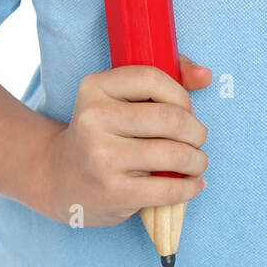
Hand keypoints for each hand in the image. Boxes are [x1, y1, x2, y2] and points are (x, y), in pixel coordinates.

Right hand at [38, 54, 210, 226]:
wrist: (61, 177)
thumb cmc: (106, 131)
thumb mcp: (123, 97)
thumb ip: (168, 78)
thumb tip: (205, 75)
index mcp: (95, 87)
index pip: (153, 79)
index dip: (181, 94)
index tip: (184, 109)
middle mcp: (93, 119)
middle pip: (170, 119)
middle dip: (197, 131)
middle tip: (196, 139)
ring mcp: (101, 157)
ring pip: (175, 153)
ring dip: (198, 159)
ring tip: (196, 162)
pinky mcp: (113, 191)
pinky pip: (169, 188)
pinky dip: (191, 187)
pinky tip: (192, 184)